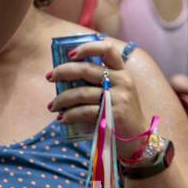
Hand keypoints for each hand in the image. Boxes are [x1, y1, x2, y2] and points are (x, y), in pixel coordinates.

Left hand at [48, 37, 147, 158]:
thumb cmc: (120, 114)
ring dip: (61, 99)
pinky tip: (62, 118)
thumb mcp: (116, 92)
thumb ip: (98, 81)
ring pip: (81, 92)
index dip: (87, 47)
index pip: (107, 50)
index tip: (70, 54)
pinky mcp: (113, 115)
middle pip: (86, 69)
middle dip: (63, 71)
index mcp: (122, 72)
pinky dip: (69, 115)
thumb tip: (64, 75)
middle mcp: (122, 81)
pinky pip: (84, 111)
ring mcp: (119, 98)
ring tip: (52, 106)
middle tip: (49, 77)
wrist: (137, 140)